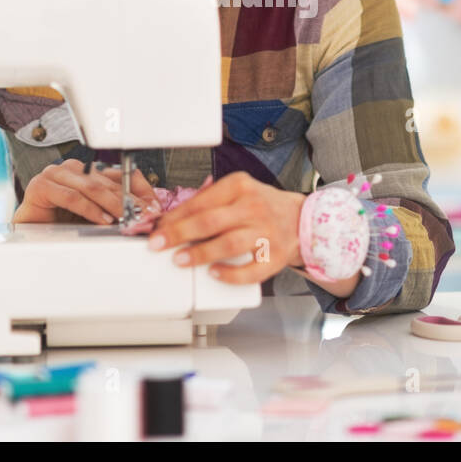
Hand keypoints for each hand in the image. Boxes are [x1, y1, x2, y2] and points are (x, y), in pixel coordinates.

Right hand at [12, 159, 156, 224]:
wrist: (28, 234)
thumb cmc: (61, 225)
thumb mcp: (98, 216)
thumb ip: (117, 209)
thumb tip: (148, 212)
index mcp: (88, 172)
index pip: (122, 175)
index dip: (140, 190)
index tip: (154, 207)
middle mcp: (73, 169)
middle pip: (108, 182)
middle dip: (130, 201)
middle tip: (145, 215)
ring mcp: (55, 174)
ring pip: (92, 187)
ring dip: (112, 204)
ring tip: (126, 218)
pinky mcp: (41, 186)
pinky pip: (71, 197)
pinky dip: (90, 210)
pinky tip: (102, 220)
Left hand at [148, 171, 305, 283]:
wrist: (302, 219)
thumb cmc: (263, 206)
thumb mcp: (238, 191)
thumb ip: (208, 200)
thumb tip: (173, 218)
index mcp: (240, 187)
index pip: (201, 202)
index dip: (176, 217)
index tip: (159, 228)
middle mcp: (253, 208)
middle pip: (210, 221)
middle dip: (180, 233)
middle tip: (159, 244)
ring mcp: (265, 232)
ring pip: (228, 244)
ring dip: (201, 253)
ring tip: (180, 259)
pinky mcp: (275, 256)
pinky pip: (251, 270)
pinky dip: (230, 274)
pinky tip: (214, 273)